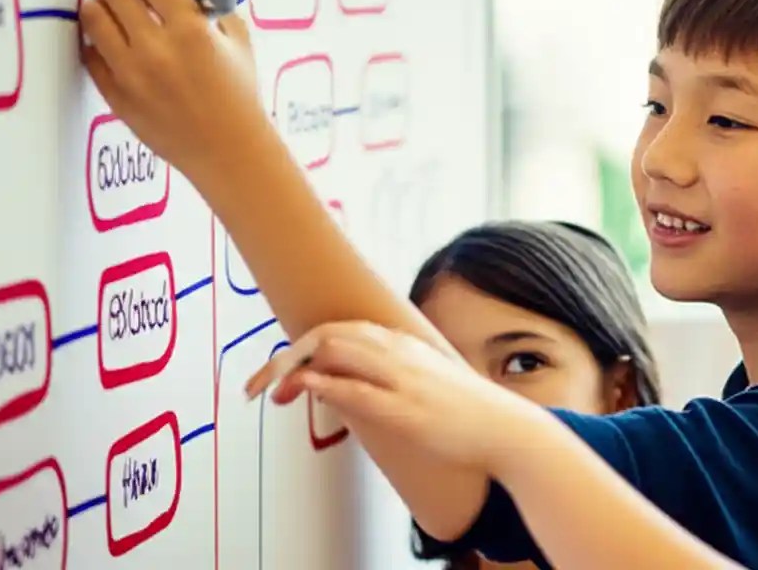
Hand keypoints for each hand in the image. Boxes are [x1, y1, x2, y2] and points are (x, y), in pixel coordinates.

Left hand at [80, 0, 269, 182]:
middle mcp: (156, 48)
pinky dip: (97, 44)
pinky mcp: (116, 96)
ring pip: (92, 19)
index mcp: (190, 30)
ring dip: (99, 8)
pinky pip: (90, 56)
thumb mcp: (240, 44)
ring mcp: (131, 74)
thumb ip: (213, 12)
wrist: (228, 151)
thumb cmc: (239, 97)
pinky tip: (111, 46)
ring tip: (111, 14)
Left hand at [245, 321, 546, 469]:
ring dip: (295, 369)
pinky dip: (328, 385)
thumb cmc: (462, 409)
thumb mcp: (422, 377)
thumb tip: (348, 377)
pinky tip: (308, 389)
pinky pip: (359, 390)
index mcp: (399, 343)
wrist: (504, 428)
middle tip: (253, 385)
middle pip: (326, 336)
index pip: (337, 329)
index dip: (299, 347)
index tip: (275, 373)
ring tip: (270, 392)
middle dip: (282, 358)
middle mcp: (397, 353)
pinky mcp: (407, 410)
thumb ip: (388, 369)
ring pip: (337, 352)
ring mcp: (402, 379)